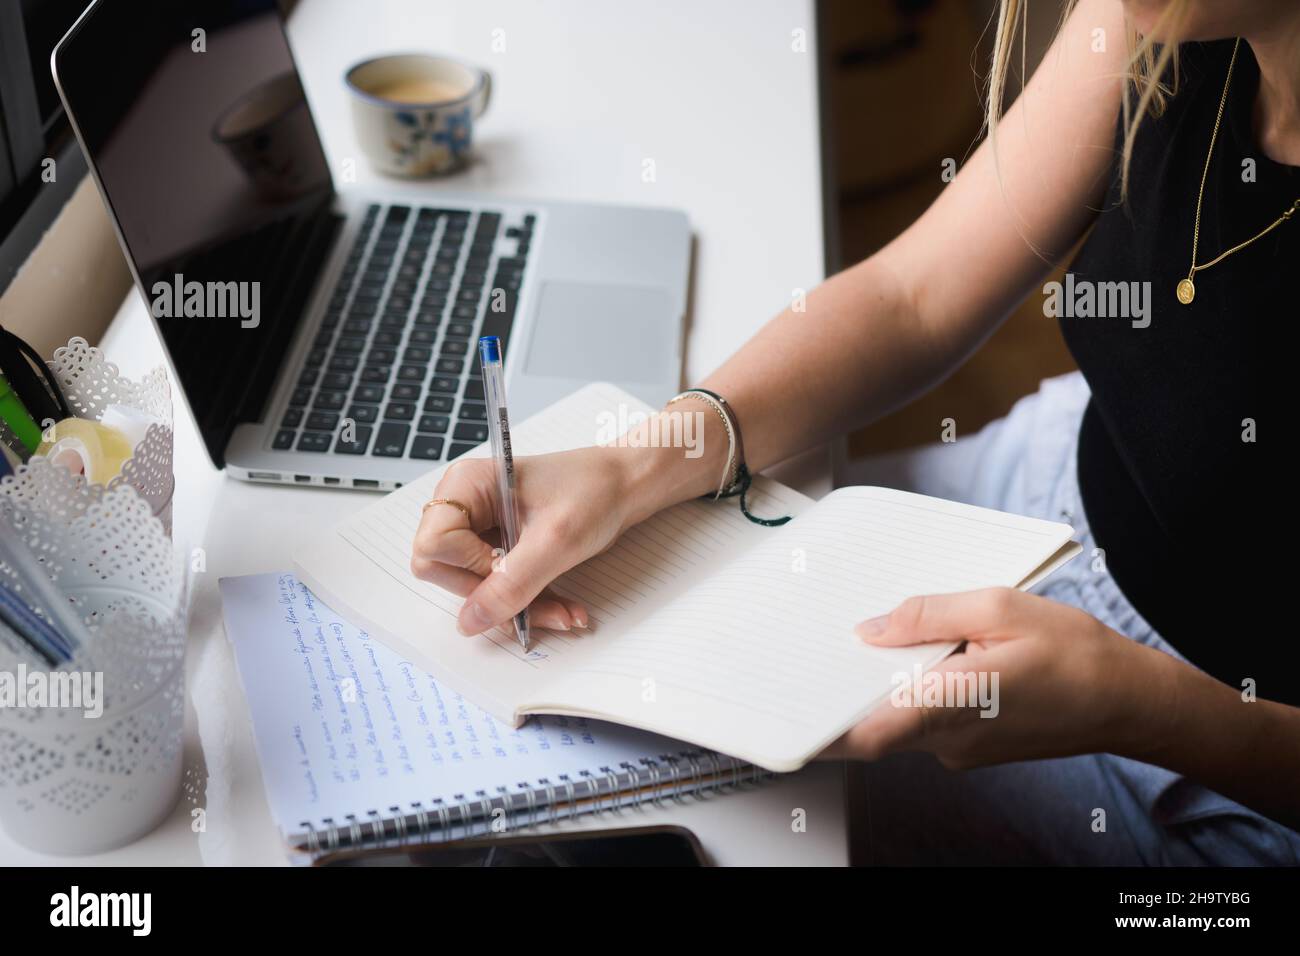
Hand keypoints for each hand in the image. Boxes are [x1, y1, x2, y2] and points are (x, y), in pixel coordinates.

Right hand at [410, 400, 732, 637]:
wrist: (628, 484)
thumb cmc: (596, 490)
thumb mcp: (556, 541)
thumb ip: (511, 583)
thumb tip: (470, 621)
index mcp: (466, 485)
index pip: (432, 547)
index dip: (467, 568)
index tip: (508, 568)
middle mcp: (465, 504)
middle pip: (449, 573)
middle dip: (497, 597)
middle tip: (545, 607)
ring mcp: (480, 527)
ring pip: (476, 587)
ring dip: (519, 607)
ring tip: (565, 612)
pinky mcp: (499, 545)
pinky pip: (498, 587)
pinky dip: (529, 600)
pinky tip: (562, 605)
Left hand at [829, 588, 1174, 768]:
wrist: (1129, 700)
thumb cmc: (1075, 654)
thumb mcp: (1001, 608)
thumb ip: (929, 615)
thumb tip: (872, 629)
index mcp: (954, 702)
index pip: (870, 733)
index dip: (825, 730)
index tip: (792, 716)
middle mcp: (950, 738)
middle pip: (878, 719)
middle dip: (854, 686)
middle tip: (833, 649)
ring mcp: (960, 748)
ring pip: (903, 716)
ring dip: (894, 682)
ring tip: (899, 637)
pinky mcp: (970, 746)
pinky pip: (928, 717)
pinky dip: (922, 688)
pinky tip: (938, 655)